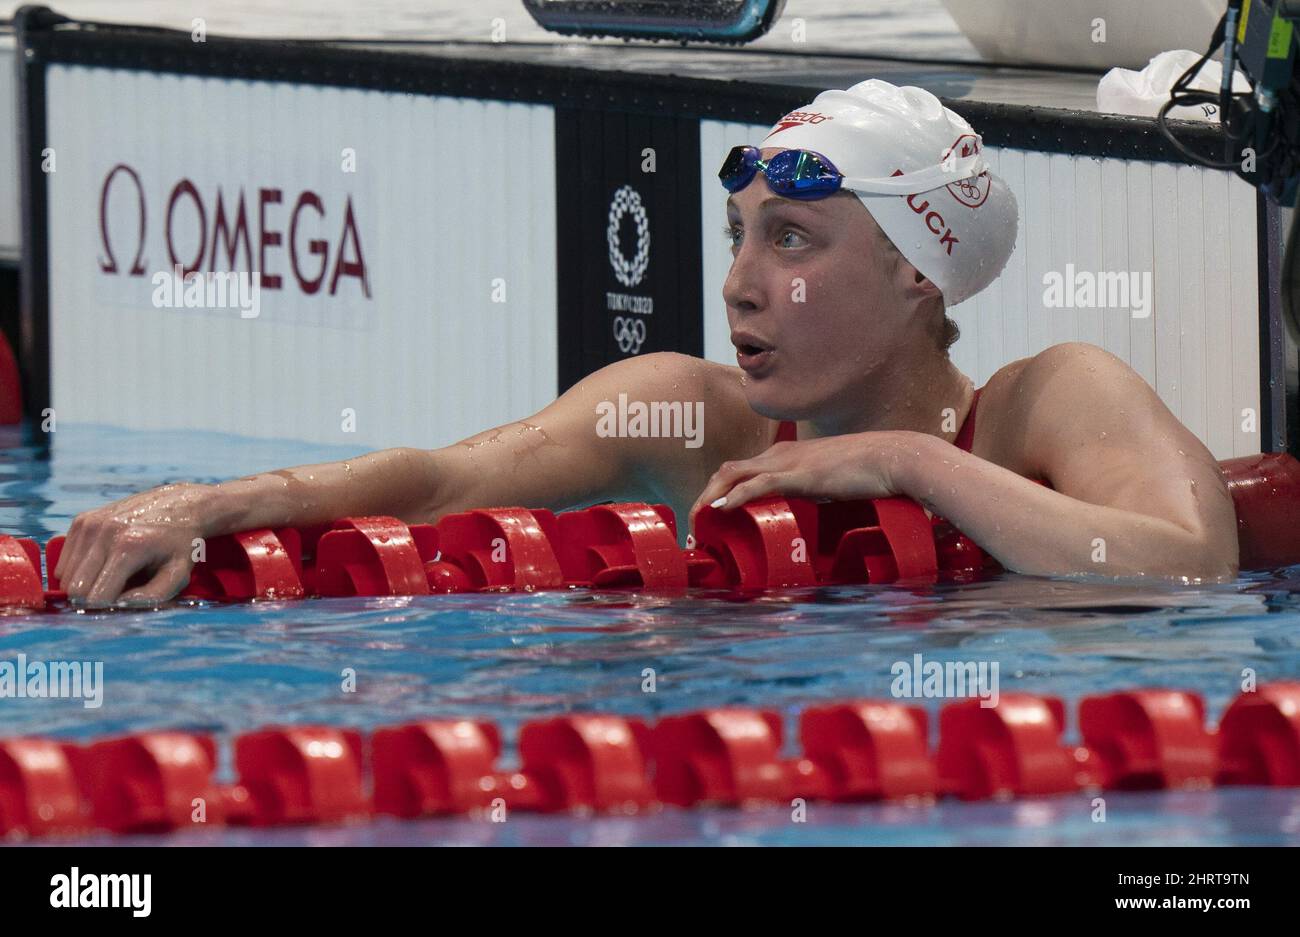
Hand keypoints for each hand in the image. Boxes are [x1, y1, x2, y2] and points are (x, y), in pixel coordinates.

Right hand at [54, 482, 217, 607]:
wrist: (181, 505)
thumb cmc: (180, 545)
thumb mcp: (179, 574)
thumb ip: (152, 597)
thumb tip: (117, 604)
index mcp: (130, 546)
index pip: (96, 596)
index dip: (107, 608)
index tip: (121, 605)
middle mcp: (105, 531)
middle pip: (75, 588)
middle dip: (92, 599)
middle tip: (118, 592)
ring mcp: (91, 523)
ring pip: (64, 577)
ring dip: (85, 584)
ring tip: (114, 575)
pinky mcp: (82, 520)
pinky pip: (63, 562)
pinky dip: (78, 570)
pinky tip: (103, 563)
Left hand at [687, 431, 921, 535]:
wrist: (892, 457)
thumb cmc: (866, 471)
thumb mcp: (826, 481)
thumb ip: (807, 490)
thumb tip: (798, 509)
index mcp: (784, 455)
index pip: (738, 471)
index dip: (717, 491)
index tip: (706, 516)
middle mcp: (778, 454)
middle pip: (726, 471)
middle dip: (704, 496)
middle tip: (692, 524)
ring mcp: (787, 462)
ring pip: (733, 475)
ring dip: (710, 499)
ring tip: (697, 522)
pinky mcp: (799, 474)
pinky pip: (757, 484)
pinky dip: (735, 497)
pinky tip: (721, 510)